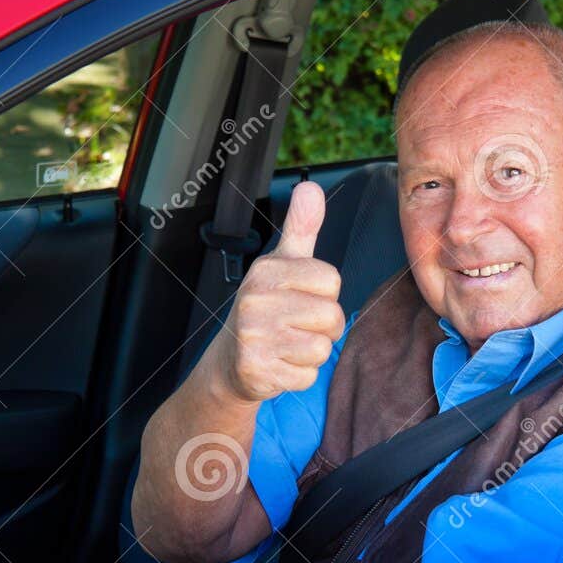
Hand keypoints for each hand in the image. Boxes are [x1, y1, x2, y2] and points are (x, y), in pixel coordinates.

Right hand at [207, 180, 344, 402]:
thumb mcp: (281, 264)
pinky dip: (298, 376)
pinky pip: (307, 376)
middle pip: (331, 316)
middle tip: (296, 326)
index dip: (324, 294)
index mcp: (266, 270)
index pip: (332, 280)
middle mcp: (256, 300)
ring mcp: (254, 337)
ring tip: (287, 345)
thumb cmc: (265, 308)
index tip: (300, 298)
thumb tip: (310, 187)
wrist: (230, 361)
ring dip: (311, 353)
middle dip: (323, 327)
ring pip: (322, 348)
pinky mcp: (257, 371)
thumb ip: (301, 227)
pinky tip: (279, 365)